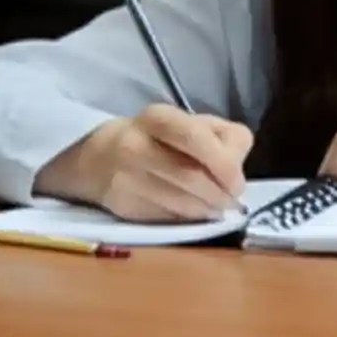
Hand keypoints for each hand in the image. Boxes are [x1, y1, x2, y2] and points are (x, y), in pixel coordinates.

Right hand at [36, 104, 251, 221]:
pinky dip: (187, 218)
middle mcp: (136, 145)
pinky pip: (165, 216)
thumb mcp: (193, 124)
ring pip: (178, 202)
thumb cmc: (161, 139)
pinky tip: (193, 213)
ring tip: (216, 208)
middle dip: (218, 193)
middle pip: (189, 174)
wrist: (99, 157)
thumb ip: (226, 139)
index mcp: (158, 117)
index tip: (237, 183)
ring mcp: (125, 177)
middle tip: (232, 201)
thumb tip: (237, 175)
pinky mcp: (122, 205)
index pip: (195, 137)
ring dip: (206, 210)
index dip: (223, 163)